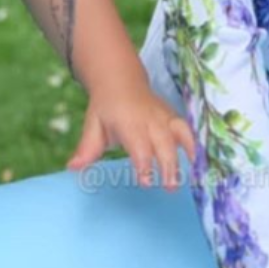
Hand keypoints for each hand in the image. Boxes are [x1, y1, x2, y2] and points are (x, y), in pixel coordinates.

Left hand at [67, 81, 194, 190]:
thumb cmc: (106, 108)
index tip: (145, 182)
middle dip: (167, 164)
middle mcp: (148, 118)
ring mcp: (163, 116)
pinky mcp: (172, 117)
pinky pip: (185, 128)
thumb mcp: (93, 125)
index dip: (143, 163)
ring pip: (177, 134)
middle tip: (169, 187)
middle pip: (162, 142)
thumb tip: (72, 169)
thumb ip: (86, 149)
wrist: (120, 80)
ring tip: (189, 177)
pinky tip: (196, 161)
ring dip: (183, 155)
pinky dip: (192, 143)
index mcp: (127, 121)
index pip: (138, 144)